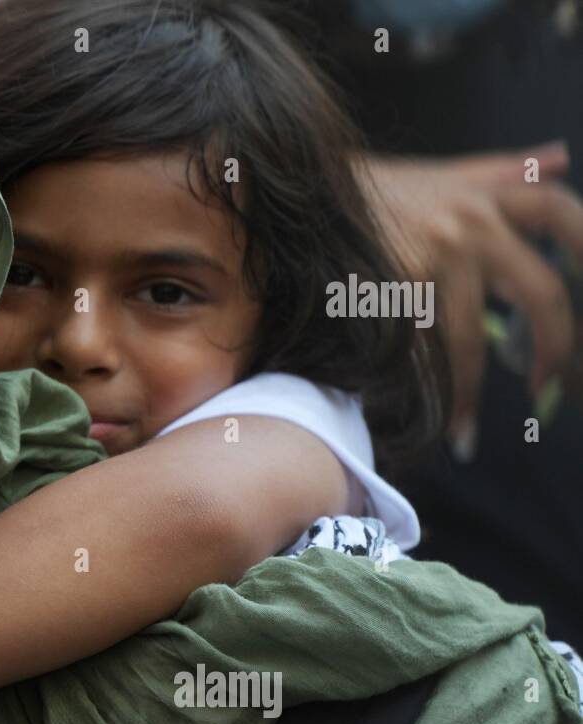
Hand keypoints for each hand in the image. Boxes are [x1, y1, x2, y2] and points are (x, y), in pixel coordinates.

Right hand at [358, 142, 582, 442]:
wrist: (296, 194)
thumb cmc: (367, 194)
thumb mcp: (437, 175)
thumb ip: (498, 172)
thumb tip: (560, 158)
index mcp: (484, 194)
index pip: (559, 212)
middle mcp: (469, 220)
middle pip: (540, 292)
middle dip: (554, 350)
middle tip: (549, 393)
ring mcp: (432, 253)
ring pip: (469, 340)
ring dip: (469, 396)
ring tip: (465, 436)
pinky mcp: (393, 282)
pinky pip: (419, 350)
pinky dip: (423, 391)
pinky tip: (424, 421)